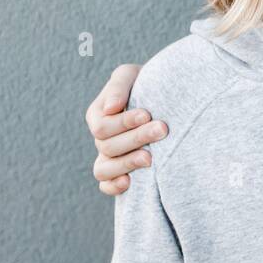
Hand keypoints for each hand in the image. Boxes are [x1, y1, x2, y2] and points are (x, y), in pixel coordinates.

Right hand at [86, 64, 167, 195]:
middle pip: (107, 146)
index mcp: (98, 114)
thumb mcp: (130, 75)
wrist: (164, 96)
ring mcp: (108, 156)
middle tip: (162, 129)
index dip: (124, 122)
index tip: (147, 114)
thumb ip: (118, 88)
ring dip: (126, 164)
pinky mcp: (119, 171)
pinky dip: (113, 186)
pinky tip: (129, 182)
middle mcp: (101, 138)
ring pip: (103, 169)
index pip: (102, 126)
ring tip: (151, 158)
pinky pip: (106, 185)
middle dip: (137, 138)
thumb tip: (111, 109)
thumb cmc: (145, 82)